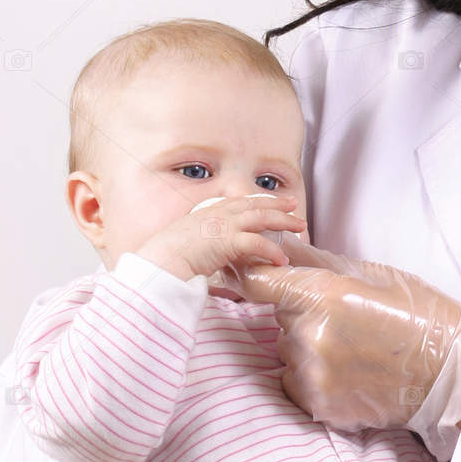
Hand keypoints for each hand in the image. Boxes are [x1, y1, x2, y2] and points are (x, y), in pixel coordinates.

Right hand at [135, 194, 306, 281]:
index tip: (274, 200)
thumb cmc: (168, 256)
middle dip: (278, 205)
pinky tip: (281, 260)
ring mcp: (224, 225)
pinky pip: (257, 243)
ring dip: (283, 222)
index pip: (240, 202)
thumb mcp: (187, 240)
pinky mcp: (228, 241)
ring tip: (300, 229)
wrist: (160, 261)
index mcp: (208, 212)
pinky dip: (272, 251)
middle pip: (255, 205)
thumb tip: (211, 251)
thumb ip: (203, 241)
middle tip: (296, 207)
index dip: (259, 200)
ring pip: (262, 218)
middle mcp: (218, 214)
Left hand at [235, 240, 460, 456]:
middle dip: (300, 314)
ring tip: (352, 348)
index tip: (263, 278)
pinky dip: (311, 377)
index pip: (255, 282)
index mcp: (322, 295)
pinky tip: (348, 371)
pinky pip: (293, 383)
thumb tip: (280, 246)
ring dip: (307, 347)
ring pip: (286, 351)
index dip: (254, 275)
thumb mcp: (373, 274)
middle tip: (344, 319)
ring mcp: (313, 374)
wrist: (453, 370)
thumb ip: (317, 261)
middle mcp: (310, 336)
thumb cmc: (420, 314)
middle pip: (278, 317)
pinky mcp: (319, 405)